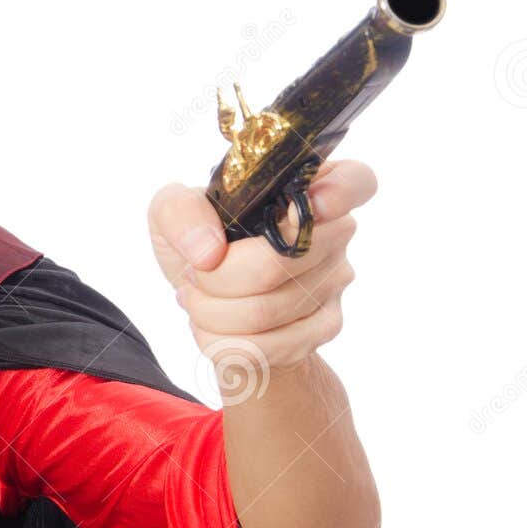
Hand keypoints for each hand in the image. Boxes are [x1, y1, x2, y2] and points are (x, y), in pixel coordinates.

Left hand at [148, 159, 376, 370]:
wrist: (206, 301)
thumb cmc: (197, 244)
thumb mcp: (171, 214)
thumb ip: (180, 213)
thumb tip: (209, 252)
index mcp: (305, 187)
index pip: (355, 181)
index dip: (338, 193)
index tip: (301, 208)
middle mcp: (332, 232)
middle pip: (279, 261)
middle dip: (215, 278)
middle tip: (195, 274)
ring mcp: (334, 281)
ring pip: (265, 311)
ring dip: (210, 312)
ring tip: (198, 299)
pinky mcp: (325, 326)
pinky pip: (266, 346)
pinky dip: (221, 340)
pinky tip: (213, 325)